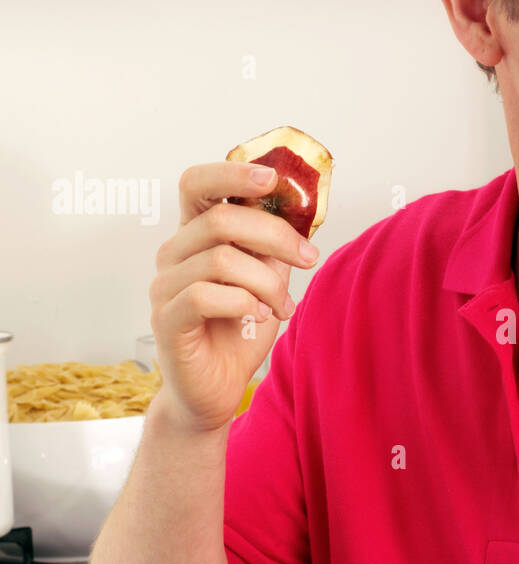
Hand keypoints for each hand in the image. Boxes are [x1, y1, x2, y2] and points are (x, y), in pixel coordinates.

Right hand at [148, 161, 319, 432]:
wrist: (215, 390)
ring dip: (266, 281)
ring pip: (221, 259)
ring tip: (283, 305)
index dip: (232, 173)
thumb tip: (301, 214)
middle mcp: (174, 254)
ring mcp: (165, 286)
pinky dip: (243, 302)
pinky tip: (260, 316)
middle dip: (276, 236)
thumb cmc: (240, 332)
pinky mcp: (166, 319)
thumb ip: (274, 249)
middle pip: (221, 220)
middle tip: (309, 258)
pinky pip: (205, 295)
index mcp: (195, 236)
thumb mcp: (267, 281)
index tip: (274, 178)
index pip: (198, 184)